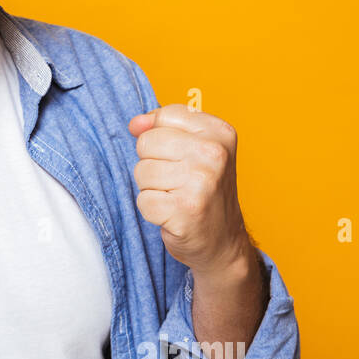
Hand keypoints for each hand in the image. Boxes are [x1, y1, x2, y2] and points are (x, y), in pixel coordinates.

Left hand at [127, 104, 250, 274]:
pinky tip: (173, 214)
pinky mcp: (185, 209)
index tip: (178, 156)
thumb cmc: (203, 192)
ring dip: (151, 188)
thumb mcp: (194, 149)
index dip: (160, 137)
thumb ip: (163, 127)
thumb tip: (135, 123)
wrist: (223, 242)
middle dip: (152, 164)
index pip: (164, 116)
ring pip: (141, 171)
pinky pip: (143, 200)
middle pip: (147, 143)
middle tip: (176, 181)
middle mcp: (214, 153)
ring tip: (175, 197)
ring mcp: (201, 181)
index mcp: (220, 132)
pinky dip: (152, 210)